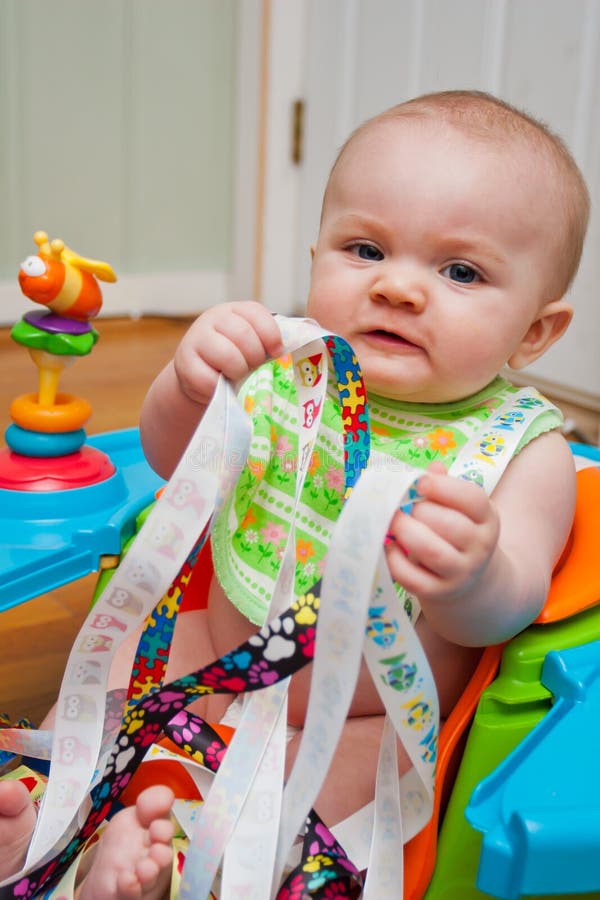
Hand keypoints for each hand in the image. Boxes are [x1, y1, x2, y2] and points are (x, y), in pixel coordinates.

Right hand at [173, 301, 283, 405]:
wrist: (201, 375)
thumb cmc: (235, 359)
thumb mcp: (252, 344)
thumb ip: (269, 341)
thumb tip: (292, 347)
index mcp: (235, 310)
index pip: (257, 315)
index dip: (271, 336)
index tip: (277, 352)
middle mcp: (214, 318)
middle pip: (244, 336)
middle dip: (255, 357)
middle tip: (254, 368)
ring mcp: (197, 338)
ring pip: (228, 356)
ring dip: (239, 372)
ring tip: (237, 375)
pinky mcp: (184, 362)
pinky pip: (209, 378)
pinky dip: (219, 386)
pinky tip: (220, 384)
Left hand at [385, 462, 499, 603]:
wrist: (472, 582)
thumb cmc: (458, 534)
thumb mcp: (461, 509)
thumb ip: (445, 487)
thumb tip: (432, 469)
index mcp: (487, 519)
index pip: (473, 499)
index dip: (445, 488)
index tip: (420, 482)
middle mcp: (480, 547)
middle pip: (452, 526)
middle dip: (421, 511)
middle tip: (400, 504)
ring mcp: (461, 573)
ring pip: (433, 553)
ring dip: (407, 532)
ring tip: (392, 521)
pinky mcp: (438, 592)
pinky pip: (414, 578)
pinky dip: (396, 560)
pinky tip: (389, 545)